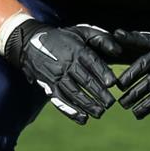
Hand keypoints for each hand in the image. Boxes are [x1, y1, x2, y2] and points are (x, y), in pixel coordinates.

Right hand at [0, 20, 124, 123]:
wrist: (30, 42)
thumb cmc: (63, 38)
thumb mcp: (82, 31)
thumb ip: (102, 39)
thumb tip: (119, 50)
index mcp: (77, 50)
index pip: (92, 62)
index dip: (102, 72)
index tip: (112, 83)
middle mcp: (66, 64)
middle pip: (84, 80)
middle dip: (98, 93)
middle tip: (110, 103)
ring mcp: (57, 76)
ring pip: (73, 92)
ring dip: (87, 104)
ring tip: (100, 113)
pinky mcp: (49, 87)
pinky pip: (60, 100)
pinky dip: (71, 111)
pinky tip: (82, 118)